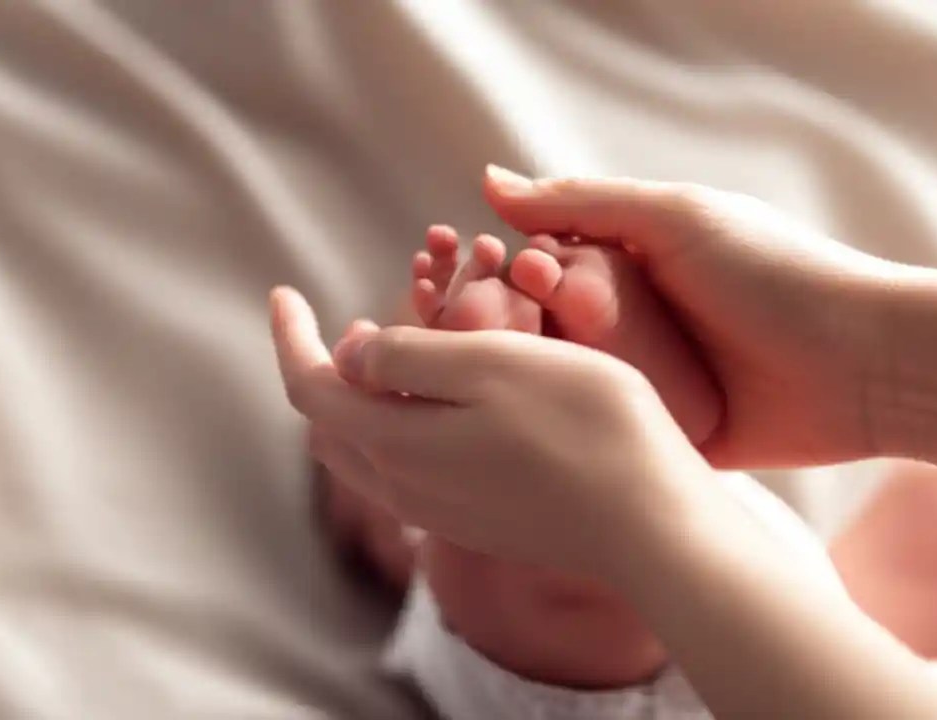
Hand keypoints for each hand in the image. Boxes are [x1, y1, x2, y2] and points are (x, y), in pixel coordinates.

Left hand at [270, 286, 706, 577]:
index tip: (283, 292)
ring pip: (364, 453)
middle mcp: (407, 488)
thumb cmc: (586, 426)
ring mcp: (444, 512)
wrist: (654, 525)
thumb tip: (349, 353)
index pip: (309, 388)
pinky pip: (407, 472)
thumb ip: (407, 358)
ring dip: (358, 400)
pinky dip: (396, 426)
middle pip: (329, 427)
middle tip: (336, 321)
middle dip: (320, 369)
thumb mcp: (491, 364)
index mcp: (396, 444)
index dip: (289, 338)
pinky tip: (436, 401)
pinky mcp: (479, 522)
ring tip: (381, 351)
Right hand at [485, 166, 893, 466]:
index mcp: (631, 259)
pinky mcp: (662, 432)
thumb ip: (583, 203)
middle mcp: (632, 318)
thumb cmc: (776, 275)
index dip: (507, 265)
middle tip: (493, 318)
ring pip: (562, 375)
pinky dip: (569, 421)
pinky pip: (601, 427)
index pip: (541, 259)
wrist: (863, 364)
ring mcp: (645, 378)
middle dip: (509, 316)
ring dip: (531, 368)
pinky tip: (531, 421)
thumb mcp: (676, 219)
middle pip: (541, 320)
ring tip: (513, 367)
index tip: (491, 267)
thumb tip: (489, 182)